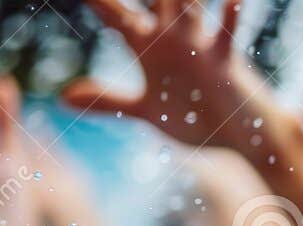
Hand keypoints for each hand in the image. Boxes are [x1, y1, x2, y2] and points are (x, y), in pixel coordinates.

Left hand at [64, 0, 255, 148]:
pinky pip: (227, 38)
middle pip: (151, 1)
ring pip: (187, 9)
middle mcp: (171, 40)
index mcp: (148, 48)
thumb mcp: (146, 111)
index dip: (97, 1)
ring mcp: (199, 48)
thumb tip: (63, 97)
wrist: (240, 135)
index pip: (114, 16)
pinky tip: (233, 2)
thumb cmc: (196, 119)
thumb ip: (108, 101)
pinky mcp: (225, 64)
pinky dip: (230, 19)